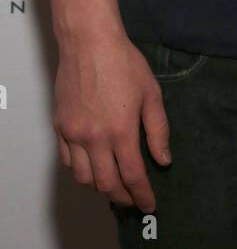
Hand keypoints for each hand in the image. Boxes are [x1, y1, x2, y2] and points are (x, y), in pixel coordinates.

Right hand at [53, 33, 171, 212]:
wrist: (89, 43)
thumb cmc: (124, 64)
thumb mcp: (151, 94)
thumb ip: (158, 130)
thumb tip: (163, 160)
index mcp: (121, 131)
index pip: (133, 176)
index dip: (143, 195)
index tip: (150, 205)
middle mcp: (95, 138)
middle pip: (106, 184)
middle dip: (122, 197)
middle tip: (133, 199)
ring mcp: (74, 134)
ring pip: (84, 178)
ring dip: (100, 187)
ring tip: (114, 184)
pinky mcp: (60, 127)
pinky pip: (67, 161)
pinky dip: (81, 170)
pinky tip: (93, 165)